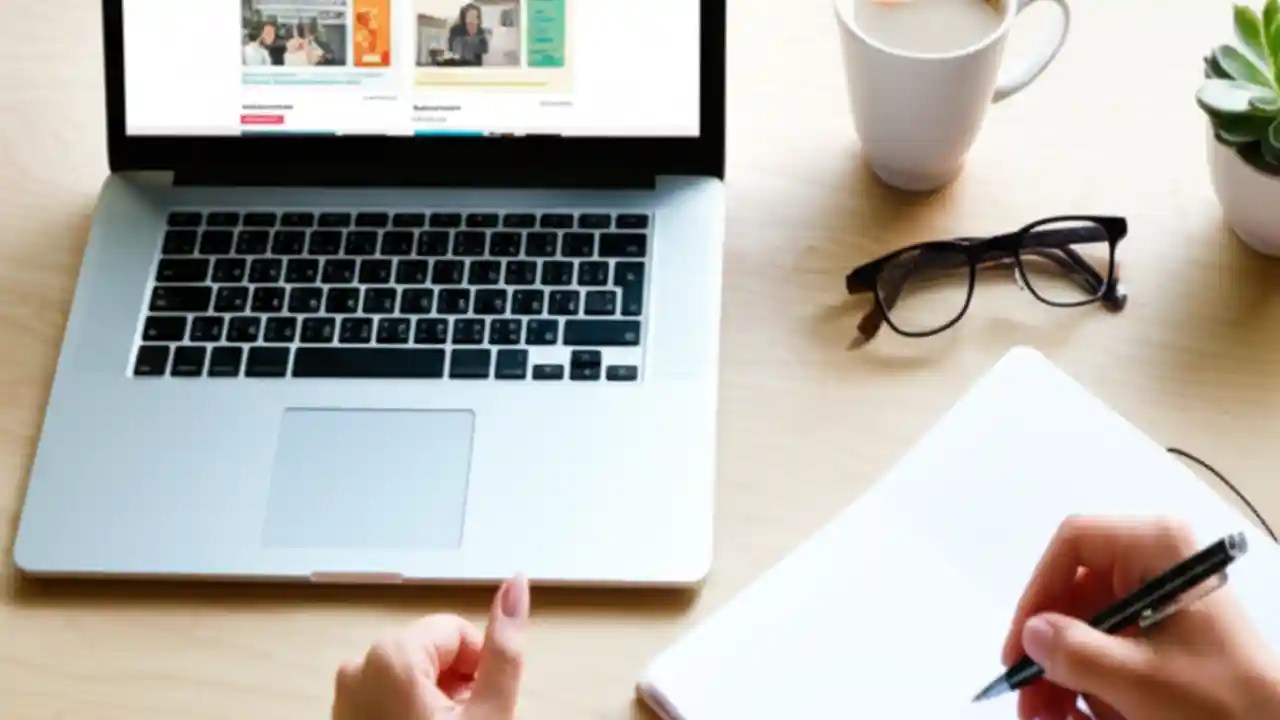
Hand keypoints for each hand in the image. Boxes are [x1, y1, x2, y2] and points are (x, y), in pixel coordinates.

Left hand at [333, 575, 529, 719]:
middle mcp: (358, 666)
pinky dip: (409, 711)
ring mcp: (344, 693)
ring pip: (412, 674)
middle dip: (456, 684)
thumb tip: (515, 586)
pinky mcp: (342, 714)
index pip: (456, 632)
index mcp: (391, 656)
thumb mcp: (489, 713)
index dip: (479, 668)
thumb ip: (504, 648)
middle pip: (433, 651)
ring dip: (434, 699)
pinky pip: (386, 694)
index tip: (479, 705)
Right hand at [1002, 517, 1279, 719]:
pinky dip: (1084, 677)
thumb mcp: (1141, 680)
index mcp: (1159, 548)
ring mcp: (1158, 596)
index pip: (1075, 542)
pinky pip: (1106, 644)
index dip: (1039, 590)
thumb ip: (1077, 653)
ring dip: (1058, 669)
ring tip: (1044, 714)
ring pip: (1083, 623)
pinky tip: (1073, 712)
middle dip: (1046, 646)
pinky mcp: (1161, 630)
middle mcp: (1155, 562)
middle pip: (1074, 588)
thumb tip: (1031, 635)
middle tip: (1026, 695)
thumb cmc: (1224, 701)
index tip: (1022, 643)